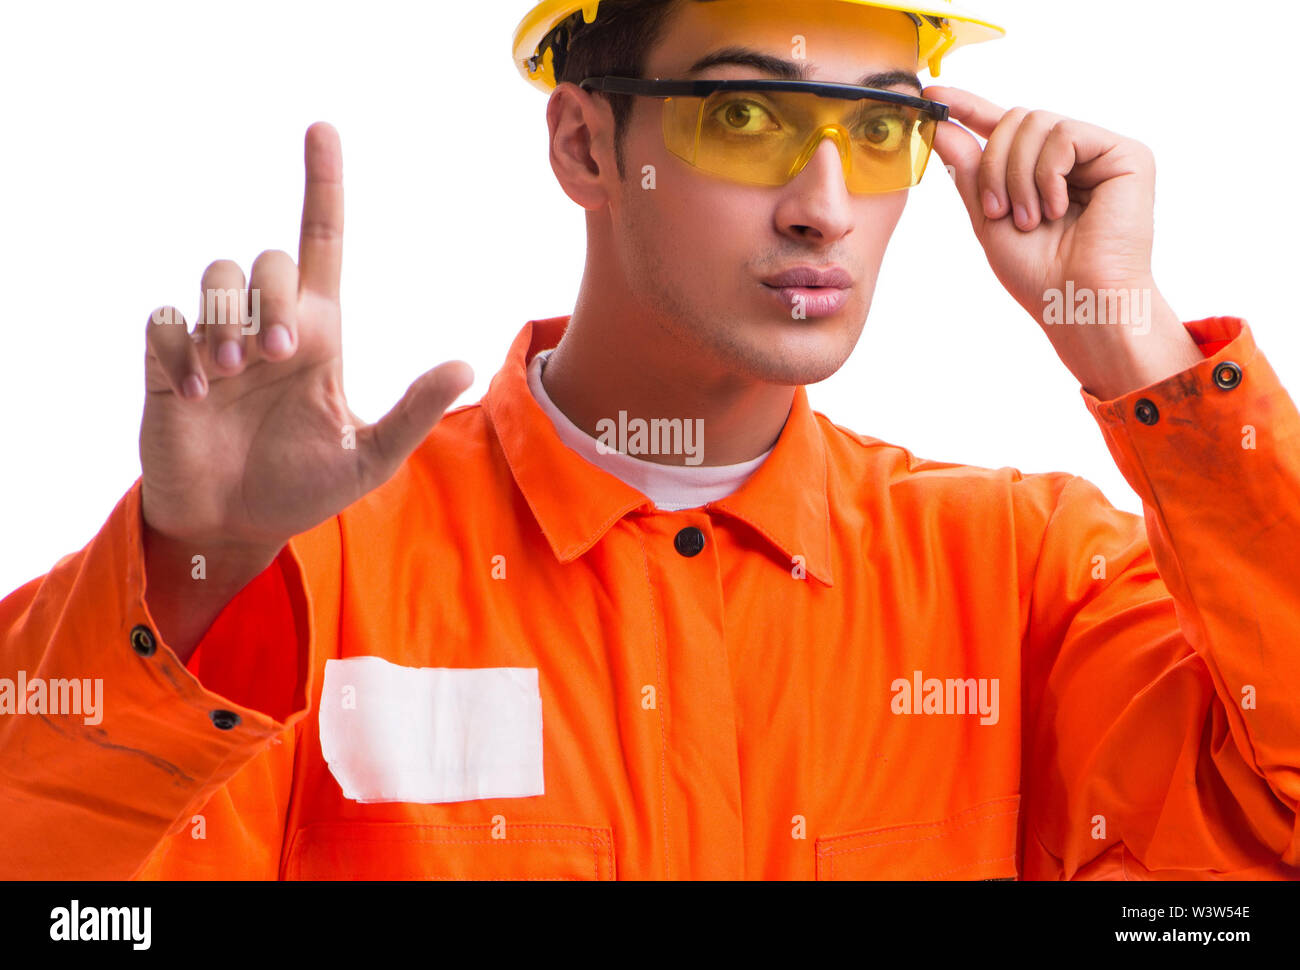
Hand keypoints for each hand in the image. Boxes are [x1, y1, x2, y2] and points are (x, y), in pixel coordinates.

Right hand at [139, 123, 471, 650]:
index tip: (323, 131)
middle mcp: (268, 326)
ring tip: (234, 373)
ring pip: (216, 275)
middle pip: (270, 260)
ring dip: (228, 317)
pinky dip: (181, 348)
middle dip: (275, 296)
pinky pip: (166, 322)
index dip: (323, 186)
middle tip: (279, 355)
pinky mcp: (167, 363)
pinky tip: (196, 394)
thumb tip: (465, 365)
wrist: (236, 527)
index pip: (322, 242)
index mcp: (320, 334)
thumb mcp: (369, 458)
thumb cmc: (304, 488)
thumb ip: (414, 413)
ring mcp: (216, 342)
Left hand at [927, 87, 1200, 397]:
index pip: (1003, 127)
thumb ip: (970, 172)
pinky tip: (1060, 209)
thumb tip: (942, 128)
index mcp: (1042, 171)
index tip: (932, 98)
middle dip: (994, 167)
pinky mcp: (1127, 154)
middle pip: (1015, 119)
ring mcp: (1101, 152)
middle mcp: (1074, 156)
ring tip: (1032, 219)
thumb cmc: (1039, 275)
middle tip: (1000, 213)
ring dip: (1019, 177)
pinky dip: (1048, 176)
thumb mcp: (989, 219)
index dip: (968, 108)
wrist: (1078, 303)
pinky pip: (1065, 135)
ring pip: (1035, 123)